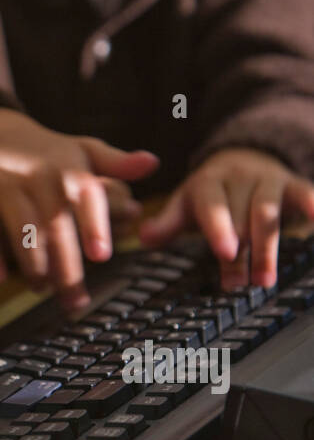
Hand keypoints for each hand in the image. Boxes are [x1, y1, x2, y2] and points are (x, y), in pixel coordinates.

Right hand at [0, 107, 158, 310]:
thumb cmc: (47, 152)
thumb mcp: (84, 151)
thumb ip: (118, 165)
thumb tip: (152, 164)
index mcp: (71, 167)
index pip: (87, 196)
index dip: (95, 225)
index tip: (101, 255)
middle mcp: (38, 174)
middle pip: (54, 226)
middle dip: (66, 268)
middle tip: (74, 301)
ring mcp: (5, 183)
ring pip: (21, 230)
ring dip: (32, 265)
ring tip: (41, 289)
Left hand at [138, 147, 313, 289]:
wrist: (242, 154)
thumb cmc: (211, 191)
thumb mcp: (186, 203)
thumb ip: (168, 222)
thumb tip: (143, 237)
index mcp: (208, 182)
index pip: (213, 206)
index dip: (219, 229)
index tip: (225, 251)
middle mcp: (239, 178)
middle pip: (240, 218)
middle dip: (240, 254)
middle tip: (237, 285)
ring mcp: (267, 181)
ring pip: (269, 216)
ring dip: (267, 250)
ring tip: (264, 280)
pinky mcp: (292, 185)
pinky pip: (305, 194)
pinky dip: (313, 206)